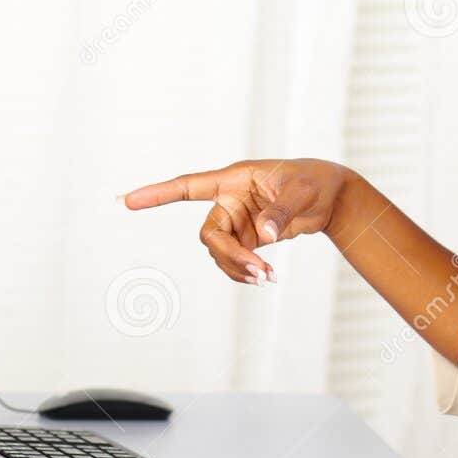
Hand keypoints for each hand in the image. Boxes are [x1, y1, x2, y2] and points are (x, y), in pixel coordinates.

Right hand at [118, 159, 351, 284]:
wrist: (330, 197)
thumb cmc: (314, 182)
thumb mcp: (302, 193)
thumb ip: (282, 212)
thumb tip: (264, 236)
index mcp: (234, 180)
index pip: (188, 186)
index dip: (157, 194)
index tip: (128, 201)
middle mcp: (229, 201)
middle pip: (210, 234)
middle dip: (229, 256)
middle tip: (260, 272)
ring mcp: (236, 222)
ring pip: (220, 253)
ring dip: (239, 268)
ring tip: (268, 278)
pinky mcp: (246, 240)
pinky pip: (234, 261)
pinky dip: (245, 272)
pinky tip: (267, 277)